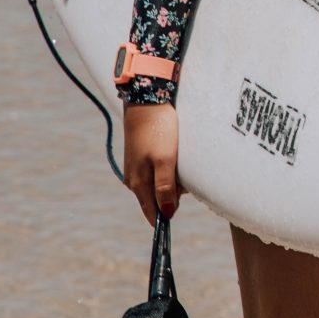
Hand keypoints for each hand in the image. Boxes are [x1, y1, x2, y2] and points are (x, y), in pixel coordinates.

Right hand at [122, 102, 182, 223]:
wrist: (147, 101)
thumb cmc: (158, 130)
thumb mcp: (165, 160)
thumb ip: (165, 187)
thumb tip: (167, 214)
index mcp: (138, 184)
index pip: (152, 212)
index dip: (167, 216)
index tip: (181, 210)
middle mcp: (134, 179)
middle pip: (158, 199)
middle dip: (175, 193)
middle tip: (184, 172)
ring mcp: (137, 167)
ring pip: (160, 184)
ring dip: (174, 178)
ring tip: (179, 158)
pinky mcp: (143, 156)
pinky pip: (159, 171)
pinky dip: (170, 167)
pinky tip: (175, 153)